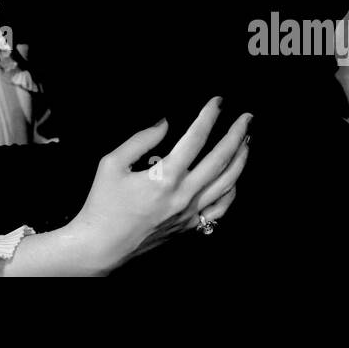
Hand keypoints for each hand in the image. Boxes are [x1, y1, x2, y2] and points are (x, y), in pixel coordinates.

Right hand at [66, 99, 250, 273]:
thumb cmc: (103, 205)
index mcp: (165, 177)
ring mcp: (190, 213)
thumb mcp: (112, 163)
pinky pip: (220, 208)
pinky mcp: (189, 226)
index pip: (196, 139)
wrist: (101, 246)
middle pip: (221, 159)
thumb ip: (140, 139)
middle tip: (247, 118)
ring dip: (241, 160)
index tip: (218, 102)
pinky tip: (234, 178)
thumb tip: (164, 123)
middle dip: (237, 134)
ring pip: (227, 184)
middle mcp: (183, 195)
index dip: (209, 116)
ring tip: (247, 141)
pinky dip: (232, 191)